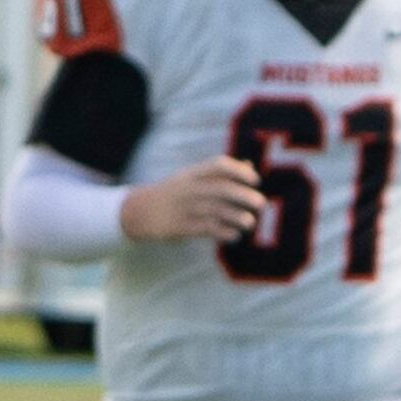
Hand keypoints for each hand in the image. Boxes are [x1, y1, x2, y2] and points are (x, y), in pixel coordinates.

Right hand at [118, 155, 265, 244]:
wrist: (140, 211)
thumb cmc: (174, 193)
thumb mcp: (192, 177)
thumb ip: (219, 174)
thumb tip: (249, 167)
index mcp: (193, 173)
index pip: (218, 165)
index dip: (239, 171)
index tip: (255, 180)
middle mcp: (189, 188)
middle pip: (221, 189)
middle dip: (243, 196)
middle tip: (261, 204)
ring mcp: (184, 208)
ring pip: (215, 210)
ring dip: (237, 217)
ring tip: (250, 222)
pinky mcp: (181, 227)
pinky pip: (206, 229)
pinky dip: (223, 232)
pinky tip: (235, 235)